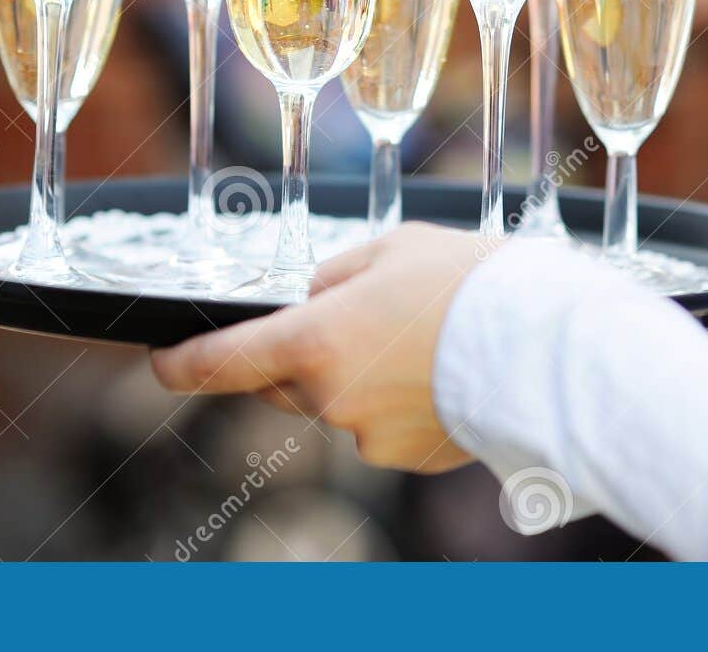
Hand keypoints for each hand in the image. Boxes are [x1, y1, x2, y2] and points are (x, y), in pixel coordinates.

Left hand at [151, 222, 488, 471]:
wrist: (546, 348)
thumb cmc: (469, 284)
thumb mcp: (390, 249)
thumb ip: (335, 277)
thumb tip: (315, 298)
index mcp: (312, 341)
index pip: (219, 362)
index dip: (181, 362)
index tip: (162, 359)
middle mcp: (328, 398)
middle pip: (283, 381)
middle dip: (302, 353)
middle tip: (356, 316)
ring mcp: (367, 436)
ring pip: (338, 402)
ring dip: (359, 374)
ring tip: (420, 335)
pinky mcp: (407, 458)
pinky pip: (382, 425)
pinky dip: (398, 400)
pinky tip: (441, 370)